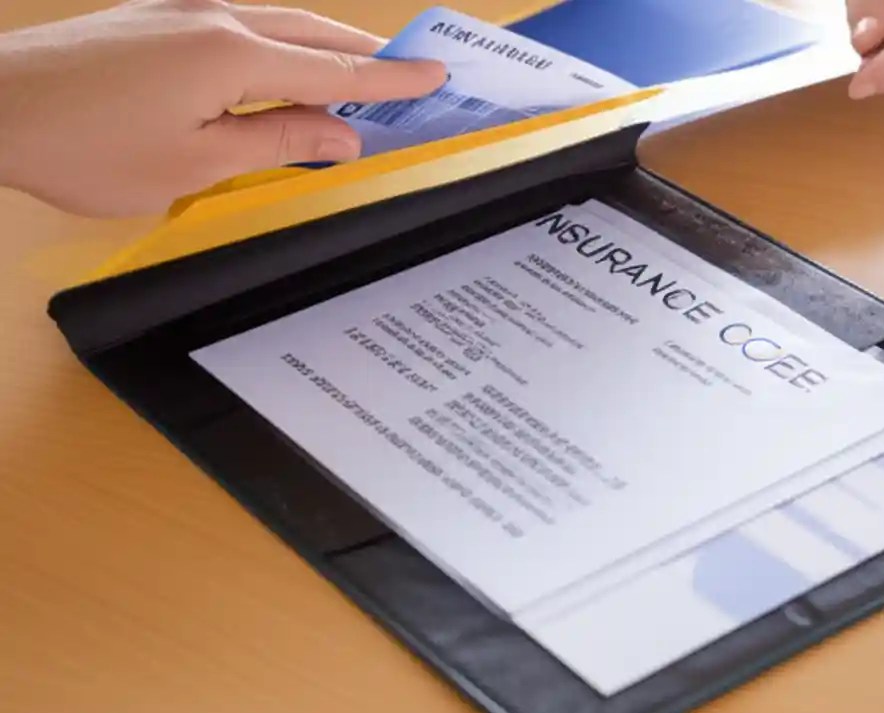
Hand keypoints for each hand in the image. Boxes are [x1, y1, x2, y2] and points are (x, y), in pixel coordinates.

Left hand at [0, 0, 444, 216]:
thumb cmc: (85, 146)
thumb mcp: (194, 164)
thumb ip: (276, 140)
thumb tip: (341, 133)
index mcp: (234, 56)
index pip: (337, 70)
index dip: (390, 78)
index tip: (436, 74)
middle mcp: (217, 17)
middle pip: (315, 33)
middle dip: (367, 52)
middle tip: (412, 68)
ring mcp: (183, 9)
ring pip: (279, 21)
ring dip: (325, 44)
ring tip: (360, 68)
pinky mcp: (155, 15)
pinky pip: (243, 21)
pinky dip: (281, 42)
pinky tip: (283, 61)